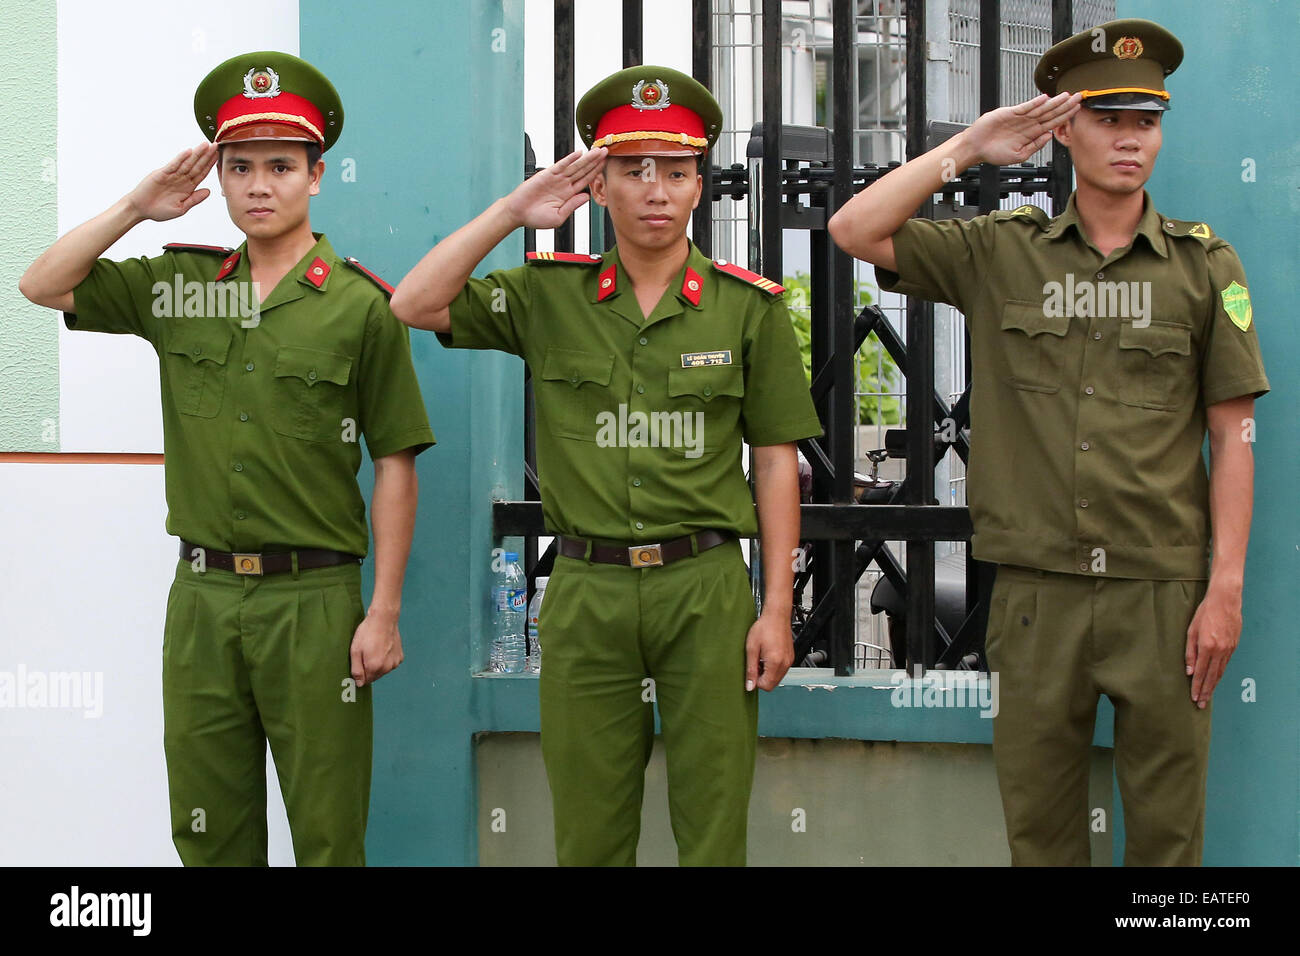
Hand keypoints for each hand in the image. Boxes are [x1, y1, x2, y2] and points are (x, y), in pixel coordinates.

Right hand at [127, 143, 218, 221]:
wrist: (141, 210)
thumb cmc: (159, 210)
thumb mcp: (181, 208)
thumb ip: (194, 199)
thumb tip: (209, 191)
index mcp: (187, 187)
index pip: (201, 173)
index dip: (210, 165)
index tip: (218, 156)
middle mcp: (181, 179)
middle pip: (196, 165)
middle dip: (206, 156)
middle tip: (216, 145)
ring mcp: (171, 175)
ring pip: (186, 163)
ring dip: (196, 154)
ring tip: (205, 145)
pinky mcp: (161, 174)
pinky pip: (173, 165)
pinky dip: (180, 158)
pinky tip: (188, 152)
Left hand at [349, 610, 404, 686]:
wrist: (384, 619)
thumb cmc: (367, 633)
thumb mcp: (355, 651)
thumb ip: (356, 670)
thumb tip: (359, 684)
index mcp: (374, 667)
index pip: (365, 681)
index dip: (360, 674)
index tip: (358, 662)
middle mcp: (387, 667)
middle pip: (374, 677)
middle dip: (368, 669)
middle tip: (365, 653)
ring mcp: (395, 662)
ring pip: (383, 670)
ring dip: (377, 665)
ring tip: (374, 649)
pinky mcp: (400, 657)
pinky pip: (390, 664)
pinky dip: (386, 659)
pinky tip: (382, 648)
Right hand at [502, 147, 607, 229]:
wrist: (518, 214)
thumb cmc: (535, 217)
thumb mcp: (558, 217)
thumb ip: (572, 206)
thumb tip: (586, 197)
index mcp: (568, 195)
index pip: (585, 181)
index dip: (596, 173)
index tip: (605, 166)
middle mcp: (563, 184)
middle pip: (583, 170)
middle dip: (595, 161)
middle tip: (606, 152)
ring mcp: (556, 178)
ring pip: (575, 166)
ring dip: (587, 158)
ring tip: (597, 151)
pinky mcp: (546, 174)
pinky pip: (561, 165)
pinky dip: (569, 159)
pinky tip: (579, 154)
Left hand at [744, 612, 793, 691]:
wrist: (777, 616)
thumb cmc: (764, 627)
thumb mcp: (751, 648)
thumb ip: (751, 669)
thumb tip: (750, 686)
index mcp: (775, 662)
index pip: (766, 686)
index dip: (756, 681)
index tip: (752, 671)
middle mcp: (785, 664)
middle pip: (773, 684)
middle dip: (762, 678)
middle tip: (755, 664)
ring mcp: (789, 661)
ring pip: (777, 678)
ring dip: (768, 674)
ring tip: (761, 659)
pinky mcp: (790, 658)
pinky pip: (782, 671)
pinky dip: (774, 668)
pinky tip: (767, 657)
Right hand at [964, 92, 1081, 165]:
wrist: (976, 147)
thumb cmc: (994, 153)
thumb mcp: (1018, 156)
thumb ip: (1034, 146)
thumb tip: (1049, 136)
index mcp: (1032, 134)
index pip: (1053, 122)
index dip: (1065, 116)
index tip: (1077, 109)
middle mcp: (1028, 124)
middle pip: (1050, 113)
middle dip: (1065, 105)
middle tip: (1079, 96)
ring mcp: (1020, 118)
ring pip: (1041, 108)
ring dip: (1054, 102)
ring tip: (1067, 95)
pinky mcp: (1010, 113)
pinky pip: (1025, 107)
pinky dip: (1034, 103)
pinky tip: (1044, 99)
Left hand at [1184, 583, 1241, 708]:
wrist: (1225, 601)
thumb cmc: (1204, 613)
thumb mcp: (1191, 631)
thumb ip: (1190, 652)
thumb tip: (1189, 671)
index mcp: (1207, 647)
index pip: (1201, 673)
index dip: (1197, 687)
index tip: (1194, 698)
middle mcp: (1220, 650)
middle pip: (1212, 677)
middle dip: (1206, 692)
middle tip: (1201, 704)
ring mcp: (1229, 649)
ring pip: (1220, 672)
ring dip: (1213, 686)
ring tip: (1207, 697)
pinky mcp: (1234, 646)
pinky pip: (1225, 664)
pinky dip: (1220, 675)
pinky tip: (1215, 681)